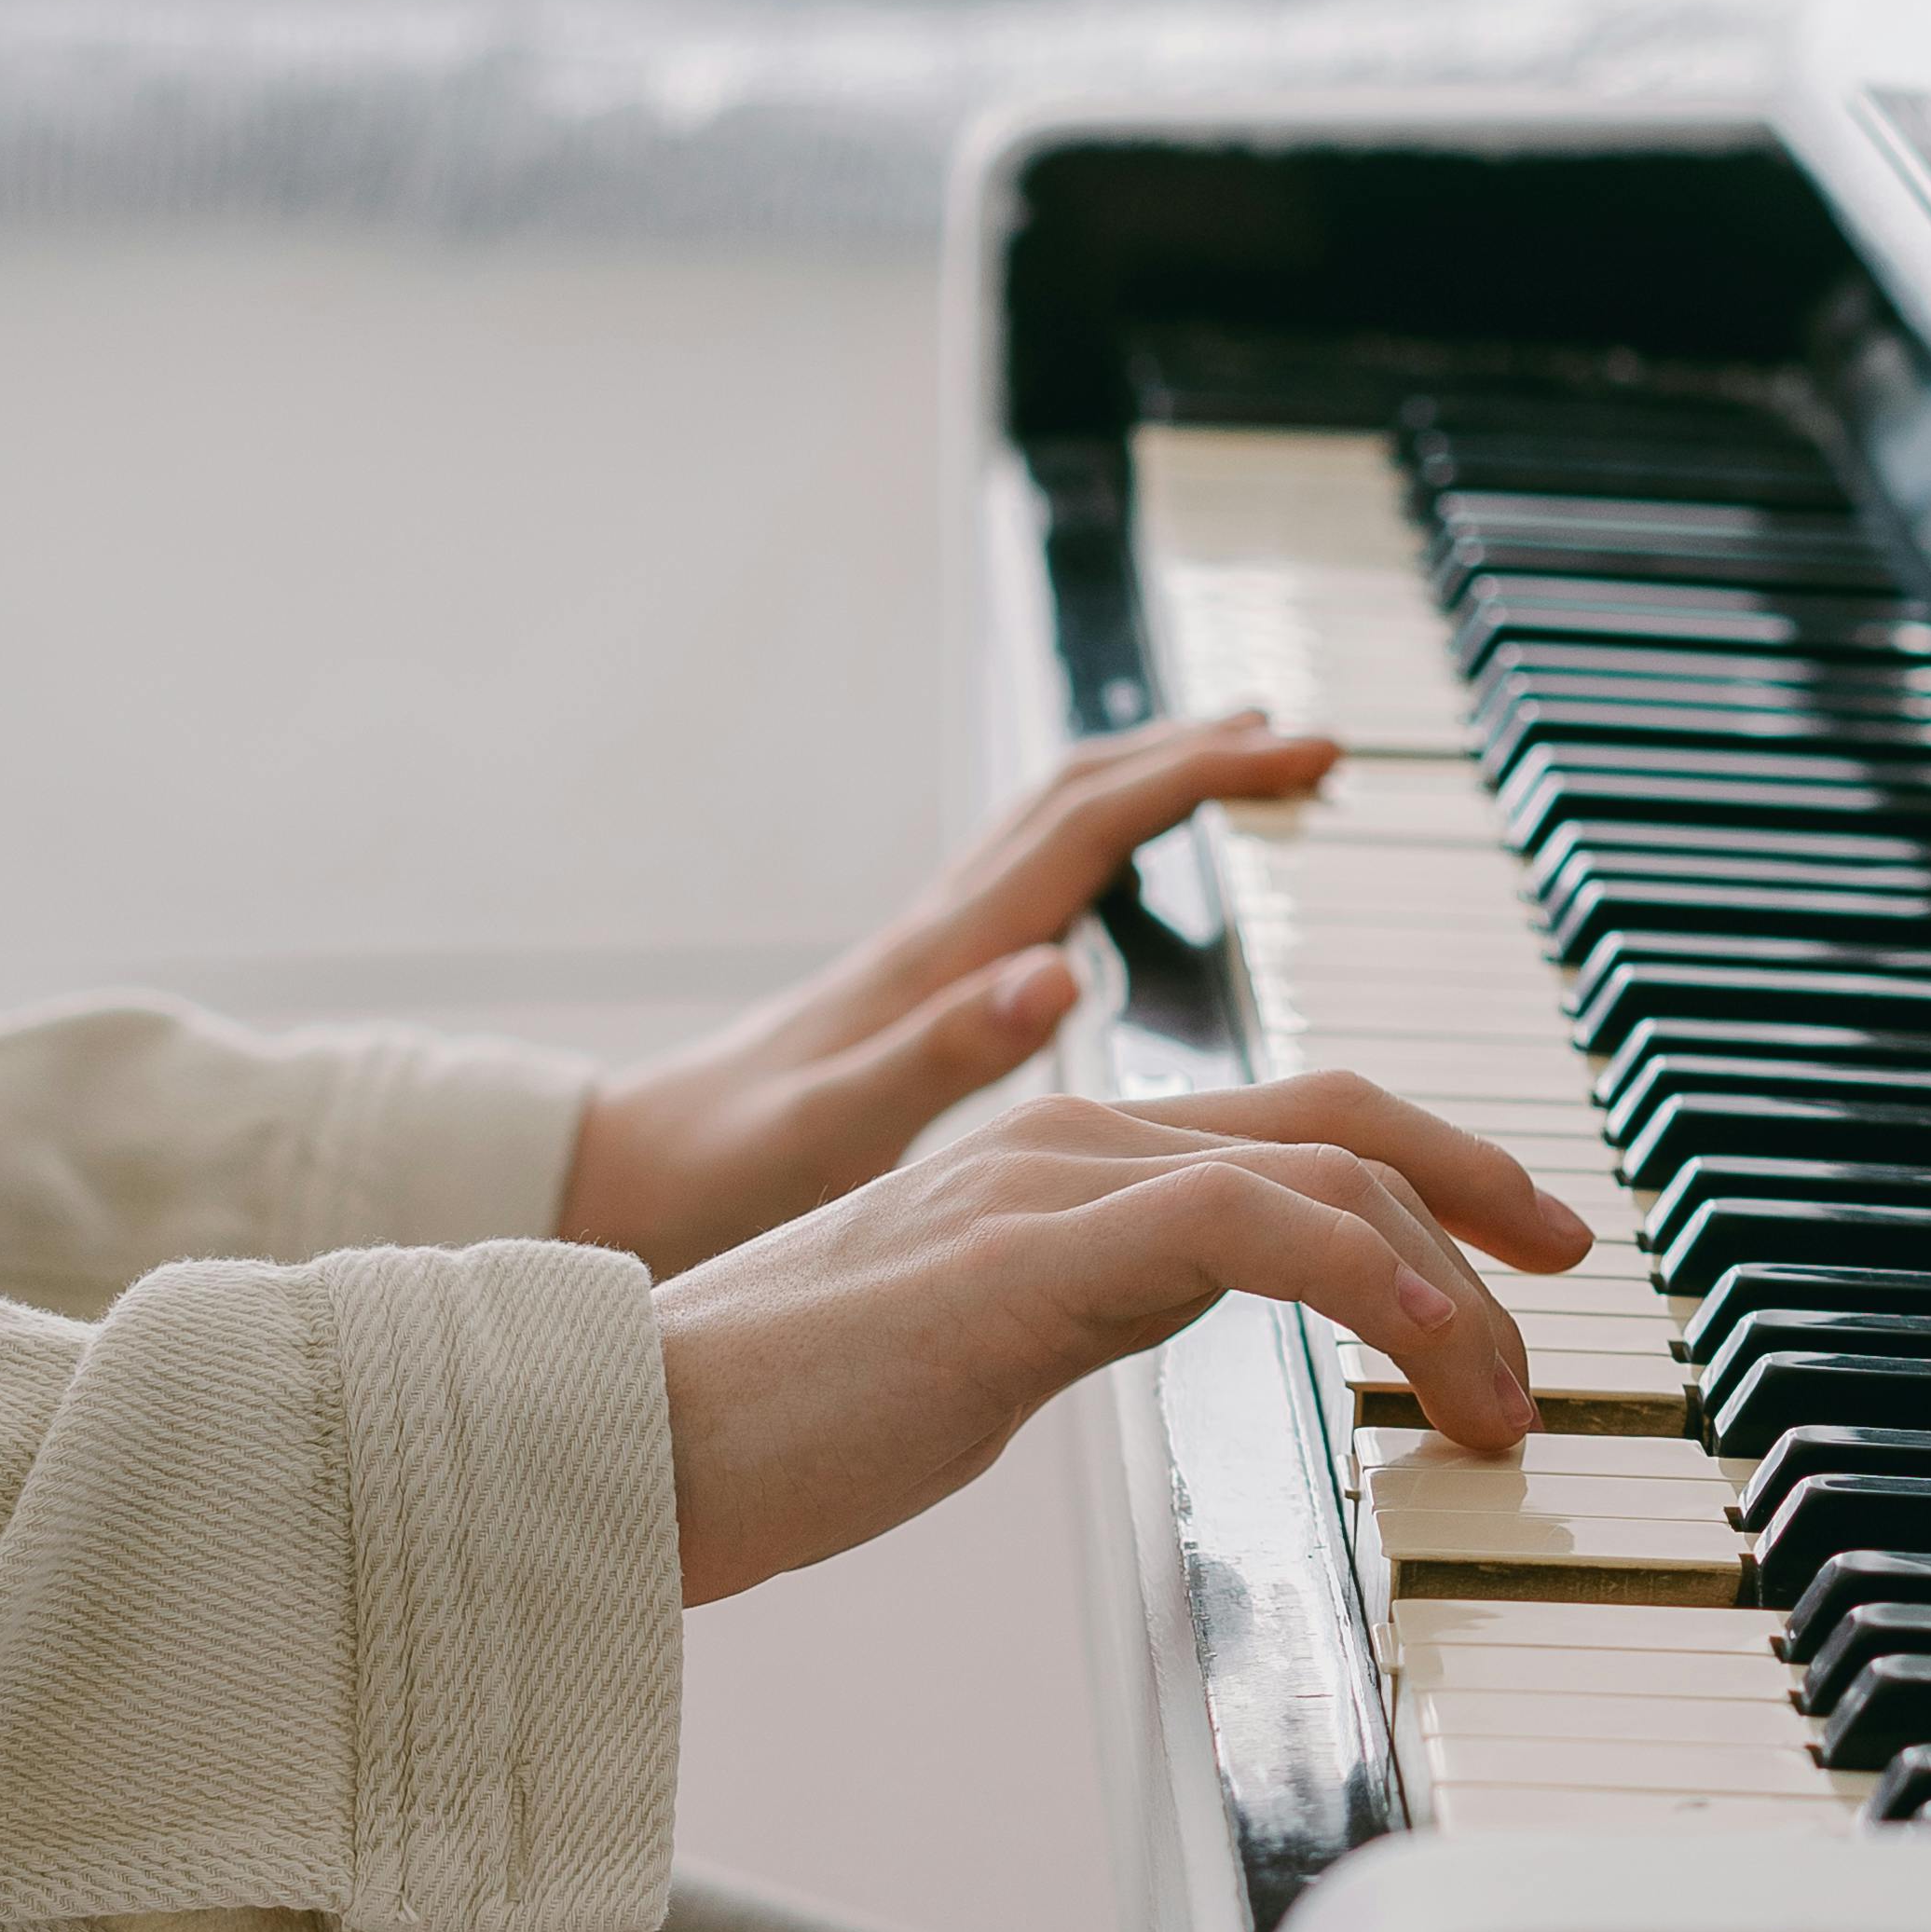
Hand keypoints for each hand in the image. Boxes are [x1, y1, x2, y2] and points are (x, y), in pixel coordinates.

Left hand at [558, 716, 1340, 1277]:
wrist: (625, 1184)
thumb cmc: (723, 1176)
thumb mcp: (836, 1131)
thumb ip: (945, 1053)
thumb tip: (1058, 975)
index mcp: (946, 959)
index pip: (1096, 823)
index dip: (1208, 778)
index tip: (1305, 755)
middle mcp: (942, 936)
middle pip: (1084, 796)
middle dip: (1198, 756)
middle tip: (1304, 747)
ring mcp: (929, 958)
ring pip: (1057, 830)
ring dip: (1153, 788)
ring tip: (1243, 777)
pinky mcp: (917, 994)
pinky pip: (1034, 891)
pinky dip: (1103, 859)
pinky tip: (1125, 897)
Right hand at [657, 1075, 1594, 1604]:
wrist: (621, 1446)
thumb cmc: (776, 1428)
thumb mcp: (977, 1351)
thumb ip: (1081, 1301)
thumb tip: (1174, 1304)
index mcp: (1052, 1160)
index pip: (1285, 1130)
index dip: (1422, 1176)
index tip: (1511, 1266)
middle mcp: (1064, 1139)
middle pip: (1336, 1116)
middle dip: (1479, 1192)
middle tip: (1565, 1280)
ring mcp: (1047, 1184)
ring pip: (1323, 1171)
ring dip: (1452, 1283)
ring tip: (1506, 1399)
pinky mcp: (1032, 1256)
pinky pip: (1257, 1227)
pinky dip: (1376, 1279)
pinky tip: (1436, 1353)